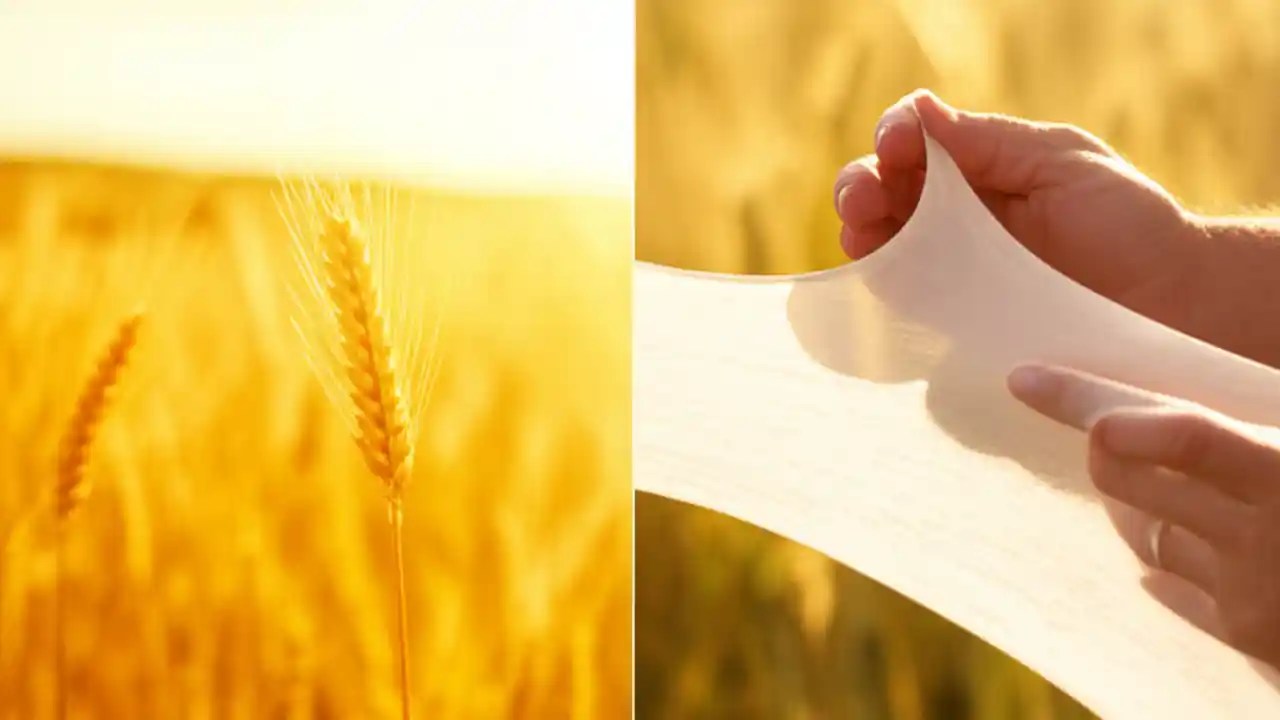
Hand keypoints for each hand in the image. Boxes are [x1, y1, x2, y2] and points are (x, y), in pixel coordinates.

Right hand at [832, 90, 1202, 340]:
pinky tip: (879, 277)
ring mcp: (951, 263)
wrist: (1168, 301)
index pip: (916, 139)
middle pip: (882, 187)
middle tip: (863, 199)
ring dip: (859, 230)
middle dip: (860, 185)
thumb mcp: (1063, 162)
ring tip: (862, 236)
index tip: (898, 145)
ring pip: (880, 240)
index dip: (894, 135)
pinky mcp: (955, 313)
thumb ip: (992, 141)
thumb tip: (922, 110)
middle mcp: (956, 210)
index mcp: (980, 164)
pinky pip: (903, 297)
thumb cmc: (1129, 223)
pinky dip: (880, 284)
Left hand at [1008, 363, 1279, 668]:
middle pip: (1131, 481)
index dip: (1095, 403)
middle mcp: (1268, 536)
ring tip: (1138, 473)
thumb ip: (1246, 432)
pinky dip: (1162, 556)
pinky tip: (1164, 541)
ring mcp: (1252, 592)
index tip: (1027, 379)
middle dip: (1100, 446)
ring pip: (1143, 529)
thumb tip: (1148, 409)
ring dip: (1130, 499)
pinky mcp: (1249, 634)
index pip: (1179, 433)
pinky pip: (1173, 583)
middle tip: (1092, 423)